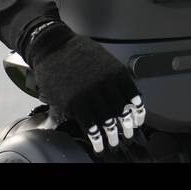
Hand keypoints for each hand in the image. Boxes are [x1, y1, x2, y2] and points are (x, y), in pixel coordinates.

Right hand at [23, 21, 146, 155]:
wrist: (53, 46)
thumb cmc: (76, 51)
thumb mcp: (102, 59)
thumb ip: (114, 77)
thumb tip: (123, 94)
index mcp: (116, 72)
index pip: (134, 98)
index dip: (137, 114)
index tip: (137, 122)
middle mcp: (107, 84)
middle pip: (122, 112)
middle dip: (126, 128)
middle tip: (126, 136)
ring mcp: (90, 93)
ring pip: (107, 121)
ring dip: (112, 136)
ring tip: (112, 143)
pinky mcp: (75, 101)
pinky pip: (90, 124)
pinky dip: (96, 137)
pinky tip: (97, 142)